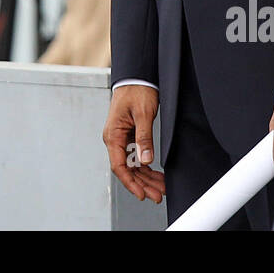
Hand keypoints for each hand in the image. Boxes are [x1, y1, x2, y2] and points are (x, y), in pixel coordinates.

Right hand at [103, 84, 165, 203]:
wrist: (137, 76)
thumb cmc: (136, 91)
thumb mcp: (142, 114)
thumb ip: (143, 138)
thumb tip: (145, 160)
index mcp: (113, 135)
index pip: (119, 166)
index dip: (131, 183)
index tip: (142, 194)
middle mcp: (115, 139)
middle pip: (127, 169)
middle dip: (142, 184)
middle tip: (157, 195)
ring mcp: (122, 139)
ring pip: (133, 165)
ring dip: (146, 178)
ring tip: (160, 189)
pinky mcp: (129, 136)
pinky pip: (136, 156)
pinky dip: (146, 167)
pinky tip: (156, 175)